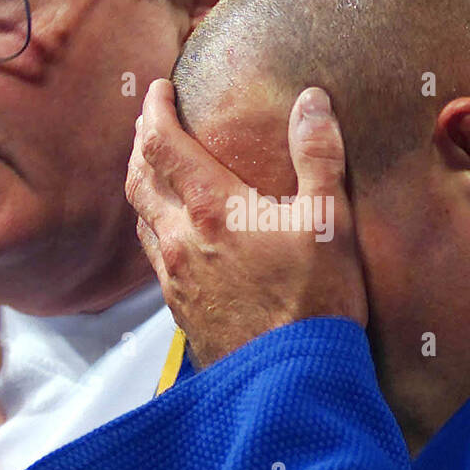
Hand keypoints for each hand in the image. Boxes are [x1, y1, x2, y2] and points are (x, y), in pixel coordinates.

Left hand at [125, 79, 367, 367]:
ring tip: (154, 167)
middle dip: (141, 142)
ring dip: (141, 183)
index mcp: (212, 208)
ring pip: (140, 216)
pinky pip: (152, 253)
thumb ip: (318, 156)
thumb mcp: (329, 222)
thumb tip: (312, 101)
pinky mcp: (180, 307)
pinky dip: (153, 224)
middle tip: (152, 120)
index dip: (154, 110)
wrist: (290, 381)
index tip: (159, 88)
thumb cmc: (315, 301)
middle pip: (139, 177)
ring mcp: (174, 276)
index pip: (162, 143)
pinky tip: (172, 230)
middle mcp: (180, 238)